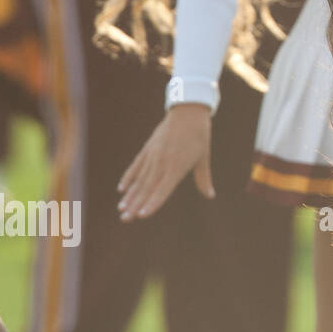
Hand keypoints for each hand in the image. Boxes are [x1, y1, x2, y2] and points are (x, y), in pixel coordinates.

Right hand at [117, 104, 212, 220]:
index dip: (153, 203)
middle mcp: (162, 163)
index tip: (142, 215)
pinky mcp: (147, 149)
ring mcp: (152, 155)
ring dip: (130, 195)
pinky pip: (136, 166)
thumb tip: (210, 195)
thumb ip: (203, 178)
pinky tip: (121, 189)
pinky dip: (128, 177)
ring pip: (139, 179)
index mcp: (177, 167)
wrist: (188, 112)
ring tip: (121, 208)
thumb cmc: (199, 136)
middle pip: (147, 188)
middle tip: (125, 219)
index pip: (163, 189)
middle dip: (135, 205)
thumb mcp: (203, 158)